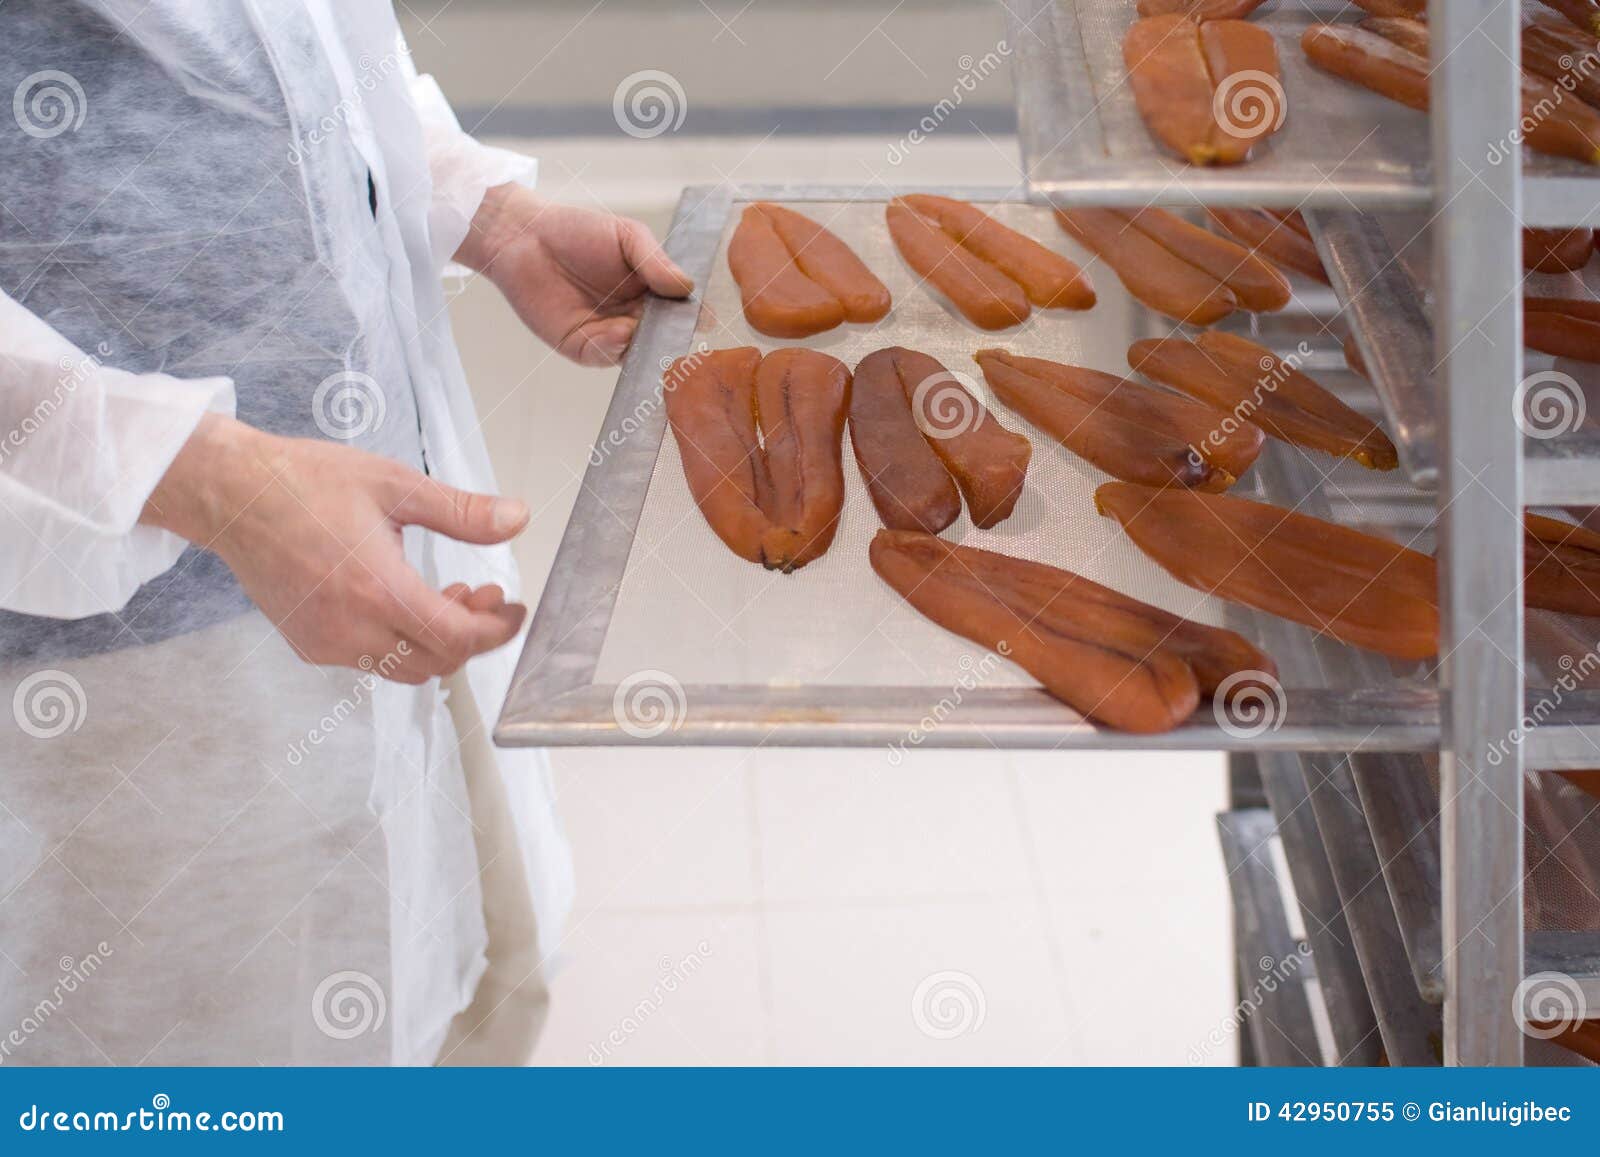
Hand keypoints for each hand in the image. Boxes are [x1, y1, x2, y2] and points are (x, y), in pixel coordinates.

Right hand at [141, 414, 528, 683]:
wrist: (231, 495)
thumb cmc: (305, 483)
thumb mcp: (396, 485)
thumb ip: (461, 512)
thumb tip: (516, 519)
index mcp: (375, 589)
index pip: (457, 638)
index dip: (496, 631)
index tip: (513, 610)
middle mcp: (349, 628)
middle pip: (437, 662)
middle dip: (471, 634)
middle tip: (484, 595)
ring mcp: (325, 642)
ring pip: (405, 670)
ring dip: (437, 641)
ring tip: (445, 594)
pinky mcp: (308, 645)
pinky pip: (371, 663)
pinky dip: (400, 643)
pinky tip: (402, 602)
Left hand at [456, 184, 693, 365]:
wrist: (526, 237)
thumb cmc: (577, 231)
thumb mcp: (628, 236)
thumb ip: (656, 262)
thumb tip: (687, 288)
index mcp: (651, 292)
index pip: (681, 312)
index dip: (693, 318)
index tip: (703, 318)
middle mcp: (634, 318)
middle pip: (663, 339)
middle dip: (671, 339)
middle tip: (677, 333)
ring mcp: (609, 335)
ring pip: (637, 353)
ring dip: (644, 346)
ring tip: (645, 328)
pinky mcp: (581, 346)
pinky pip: (605, 356)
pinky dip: (615, 347)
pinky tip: (619, 330)